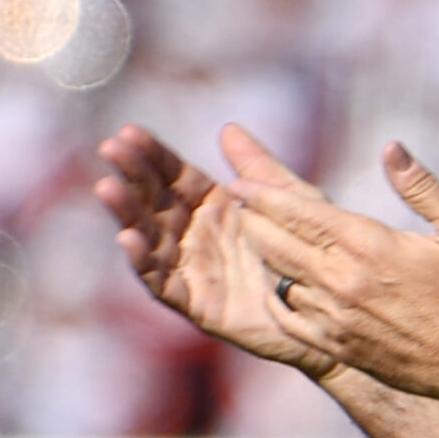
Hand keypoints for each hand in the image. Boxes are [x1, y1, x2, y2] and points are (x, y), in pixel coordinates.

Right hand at [93, 124, 337, 378]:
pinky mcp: (198, 305)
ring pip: (150, 240)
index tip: (129, 133)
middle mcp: (196, 237)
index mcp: (214, 207)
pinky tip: (128, 239)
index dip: (153, 156)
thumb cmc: (309, 253)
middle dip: (131, 177)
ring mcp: (194, 270)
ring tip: (108, 189)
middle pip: (155, 203)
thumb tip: (229, 129)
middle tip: (110, 149)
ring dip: (126, 215)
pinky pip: (163, 284)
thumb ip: (259, 169)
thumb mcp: (289, 203)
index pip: (175, 176)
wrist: (330, 308)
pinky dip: (143, 263)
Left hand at [227, 140, 438, 406]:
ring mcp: (338, 319)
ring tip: (255, 236)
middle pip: (276, 243)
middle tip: (239, 201)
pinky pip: (290, 319)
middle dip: (252, 219)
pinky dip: (278, 297)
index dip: (262, 195)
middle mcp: (344, 282)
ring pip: (278, 280)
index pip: (298, 212)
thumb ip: (422, 186)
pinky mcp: (340, 348)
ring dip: (263, 257)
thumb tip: (390, 147)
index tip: (238, 181)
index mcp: (370, 246)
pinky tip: (278, 284)